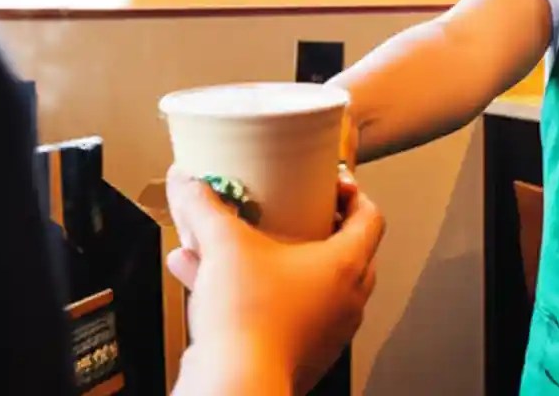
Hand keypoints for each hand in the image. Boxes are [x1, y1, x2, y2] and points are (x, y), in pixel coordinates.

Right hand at [165, 164, 384, 394]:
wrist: (235, 386)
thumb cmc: (250, 322)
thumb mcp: (224, 246)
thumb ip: (205, 208)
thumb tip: (188, 183)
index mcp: (346, 266)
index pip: (371, 219)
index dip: (354, 195)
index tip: (333, 184)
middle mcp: (344, 301)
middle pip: (345, 252)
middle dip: (316, 229)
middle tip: (294, 213)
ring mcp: (324, 331)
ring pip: (304, 284)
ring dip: (271, 261)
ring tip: (229, 245)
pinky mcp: (298, 354)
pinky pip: (280, 312)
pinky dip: (252, 293)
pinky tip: (205, 280)